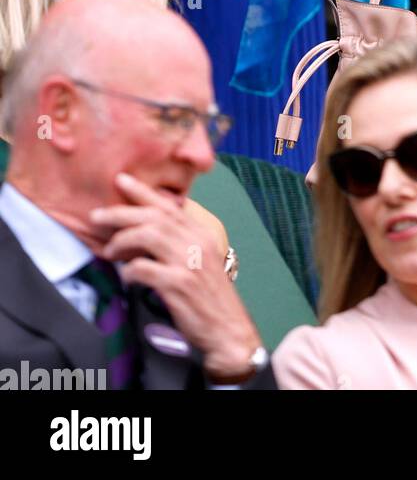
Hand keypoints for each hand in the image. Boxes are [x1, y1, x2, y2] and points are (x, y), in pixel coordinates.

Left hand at [91, 173, 261, 382]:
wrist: (228, 328)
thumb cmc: (209, 296)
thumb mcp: (200, 261)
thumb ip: (178, 243)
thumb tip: (142, 233)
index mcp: (201, 233)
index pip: (168, 205)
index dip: (142, 191)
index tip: (121, 180)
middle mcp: (197, 241)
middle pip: (154, 217)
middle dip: (121, 213)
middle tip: (97, 215)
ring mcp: (189, 262)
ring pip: (148, 236)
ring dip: (122, 241)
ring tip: (109, 250)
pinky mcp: (179, 284)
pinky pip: (144, 269)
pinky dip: (129, 271)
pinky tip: (126, 277)